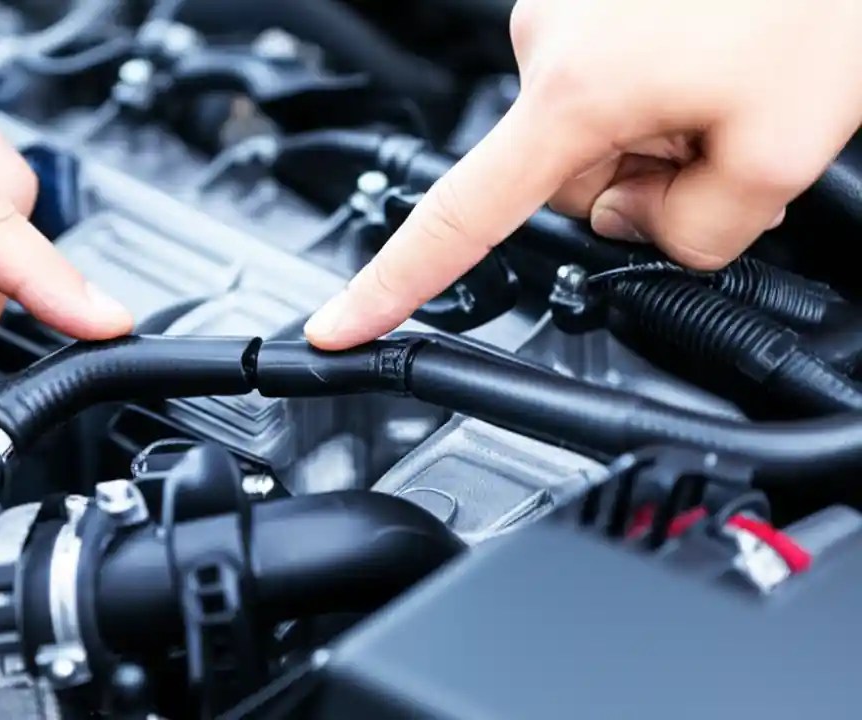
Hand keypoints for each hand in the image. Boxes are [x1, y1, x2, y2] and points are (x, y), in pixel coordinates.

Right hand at [305, 0, 861, 349]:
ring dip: (655, 132)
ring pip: (589, 129)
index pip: (462, 221)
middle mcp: (549, 40)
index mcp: (578, 92)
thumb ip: (695, 234)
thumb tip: (636, 225)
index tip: (341, 325)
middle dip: (636, 182)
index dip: (394, 285)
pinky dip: (659, 86)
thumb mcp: (785, 153)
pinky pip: (607, 76)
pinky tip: (718, 57)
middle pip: (562, 179)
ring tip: (732, 86)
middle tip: (721, 145)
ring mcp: (565, 8)